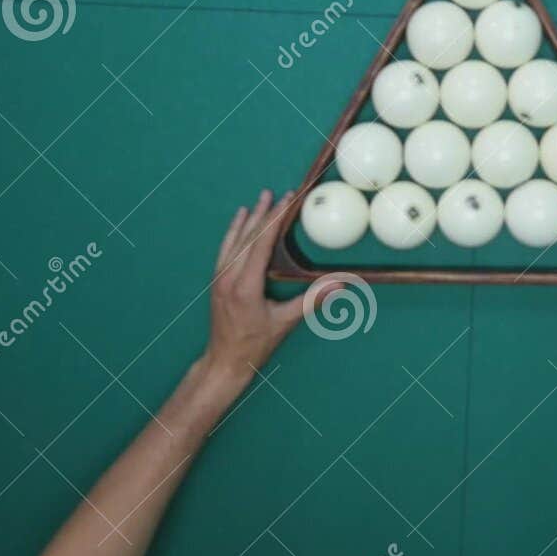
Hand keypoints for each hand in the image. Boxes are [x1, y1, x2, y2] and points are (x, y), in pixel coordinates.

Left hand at [205, 189, 325, 386]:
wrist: (224, 361)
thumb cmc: (255, 345)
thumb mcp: (284, 323)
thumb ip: (311, 301)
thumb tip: (339, 284)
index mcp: (245, 285)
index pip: (262, 243)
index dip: (275, 219)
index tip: (287, 200)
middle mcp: (229, 276)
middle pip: (249, 236)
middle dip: (265, 213)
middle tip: (279, 193)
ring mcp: (220, 277)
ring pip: (235, 239)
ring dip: (249, 217)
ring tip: (261, 197)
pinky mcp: (217, 280)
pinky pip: (226, 248)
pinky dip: (234, 230)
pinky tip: (239, 218)